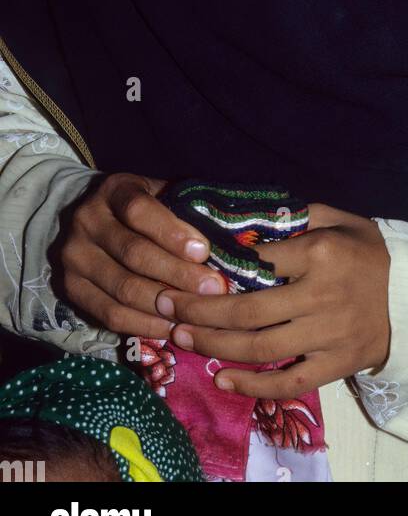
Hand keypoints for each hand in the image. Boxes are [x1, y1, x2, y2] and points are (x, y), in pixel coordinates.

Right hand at [52, 173, 225, 337]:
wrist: (95, 220)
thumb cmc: (145, 208)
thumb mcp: (161, 193)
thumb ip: (185, 208)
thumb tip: (228, 235)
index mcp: (114, 190)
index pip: (139, 209)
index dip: (172, 232)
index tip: (203, 251)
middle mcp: (87, 221)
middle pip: (134, 253)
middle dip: (178, 274)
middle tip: (214, 289)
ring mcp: (75, 257)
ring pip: (123, 288)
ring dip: (164, 304)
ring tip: (198, 312)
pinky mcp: (71, 289)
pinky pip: (110, 314)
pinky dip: (144, 324)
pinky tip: (172, 325)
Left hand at [153, 203, 391, 400]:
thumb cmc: (372, 252)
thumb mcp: (341, 218)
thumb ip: (299, 215)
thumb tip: (250, 217)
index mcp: (321, 253)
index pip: (259, 260)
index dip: (221, 265)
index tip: (190, 267)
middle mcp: (321, 295)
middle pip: (247, 310)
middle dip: (199, 310)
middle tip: (166, 306)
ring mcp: (328, 335)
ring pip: (259, 347)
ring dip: (214, 344)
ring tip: (181, 336)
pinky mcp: (336, 364)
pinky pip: (289, 382)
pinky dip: (253, 385)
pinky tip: (222, 378)